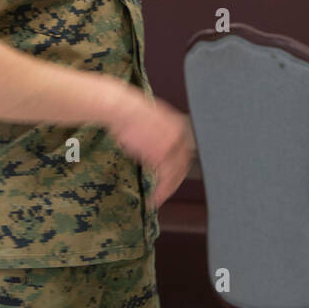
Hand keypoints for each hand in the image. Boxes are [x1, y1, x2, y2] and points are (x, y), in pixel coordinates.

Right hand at [103, 80, 195, 208]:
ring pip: (177, 173)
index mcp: (179, 125)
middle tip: (166, 191)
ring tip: (159, 198)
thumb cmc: (129, 114)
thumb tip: (158, 144)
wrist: (122, 108)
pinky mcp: (162, 155)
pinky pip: (166, 179)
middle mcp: (180, 135)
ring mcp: (173, 145)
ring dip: (169, 189)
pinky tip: (155, 198)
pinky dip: (162, 191)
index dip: (181, 166)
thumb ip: (161, 133)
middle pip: (185, 163)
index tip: (175, 176)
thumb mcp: (153, 120)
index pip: (186, 151)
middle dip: (176, 180)